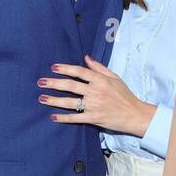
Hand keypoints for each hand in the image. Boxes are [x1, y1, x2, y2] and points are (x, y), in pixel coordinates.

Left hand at [40, 53, 156, 135]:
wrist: (135, 114)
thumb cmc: (125, 95)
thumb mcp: (114, 77)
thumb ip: (99, 68)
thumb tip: (86, 57)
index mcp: (100, 80)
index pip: (79, 71)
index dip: (65, 69)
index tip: (53, 68)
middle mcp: (96, 91)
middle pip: (71, 85)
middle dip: (54, 83)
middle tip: (41, 82)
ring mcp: (94, 105)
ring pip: (70, 102)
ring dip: (54, 100)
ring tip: (42, 98)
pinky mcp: (94, 118)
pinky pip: (76, 118)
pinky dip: (64, 118)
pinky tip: (53, 116)